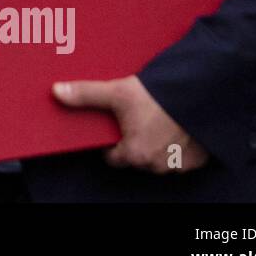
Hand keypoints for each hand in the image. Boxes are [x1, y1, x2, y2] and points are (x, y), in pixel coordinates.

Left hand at [53, 75, 208, 173]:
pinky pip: (183, 157)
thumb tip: (56, 91)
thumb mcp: (117, 92)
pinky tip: (176, 125)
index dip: (111, 142)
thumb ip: (85, 94)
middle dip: (135, 142)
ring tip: (157, 119)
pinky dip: (179, 145)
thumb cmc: (157, 95)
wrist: (199, 90)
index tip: (114, 127)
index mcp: (134, 154)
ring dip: (157, 144)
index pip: (113, 158)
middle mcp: (157, 165)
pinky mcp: (199, 159)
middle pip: (137, 158)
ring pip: (160, 159)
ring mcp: (179, 164)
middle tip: (137, 118)